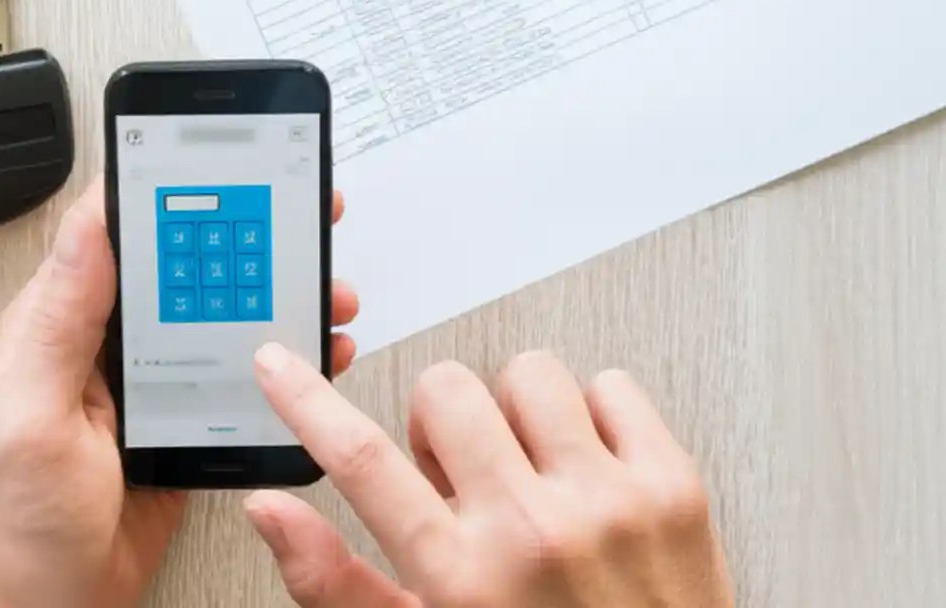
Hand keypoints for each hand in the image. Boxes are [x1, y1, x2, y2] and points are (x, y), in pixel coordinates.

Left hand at [0, 177, 359, 607]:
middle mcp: (103, 343)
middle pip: (178, 264)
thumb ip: (60, 323)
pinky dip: (278, 355)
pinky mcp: (180, 417)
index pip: (108, 231)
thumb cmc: (18, 524)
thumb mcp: (29, 417)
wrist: (50, 605)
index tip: (216, 156)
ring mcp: (146, 380)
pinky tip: (309, 353)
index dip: (161, 184)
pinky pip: (233, 369)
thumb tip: (86, 228)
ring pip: (216, 312)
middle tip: (298, 216)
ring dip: (271, 295)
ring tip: (320, 289)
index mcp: (58, 327)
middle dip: (242, 235)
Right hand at [244, 348, 733, 607]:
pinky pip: (613, 386)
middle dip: (438, 424)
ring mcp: (610, 502)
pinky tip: (587, 470)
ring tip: (532, 473)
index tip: (278, 364)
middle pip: (444, 391)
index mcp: (461, 578)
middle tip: (462, 475)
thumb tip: (271, 508)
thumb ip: (336, 581)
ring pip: (529, 374)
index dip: (306, 401)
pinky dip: (594, 418)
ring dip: (516, 415)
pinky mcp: (674, 485)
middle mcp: (533, 532)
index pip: (359, 461)